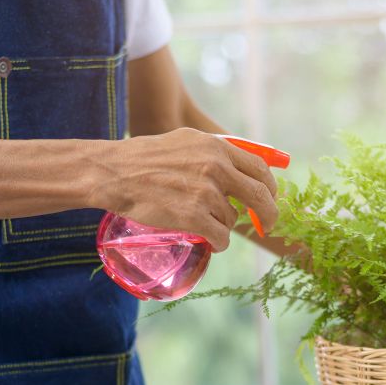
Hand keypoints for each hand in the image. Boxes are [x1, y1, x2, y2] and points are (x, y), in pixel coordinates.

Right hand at [90, 128, 277, 250]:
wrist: (114, 173)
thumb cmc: (145, 158)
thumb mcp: (185, 141)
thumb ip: (215, 152)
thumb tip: (242, 167)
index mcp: (217, 147)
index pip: (259, 168)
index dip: (271, 187)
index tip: (271, 199)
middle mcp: (216, 168)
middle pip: (260, 196)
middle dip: (268, 215)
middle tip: (267, 226)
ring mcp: (205, 193)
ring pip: (232, 220)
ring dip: (222, 226)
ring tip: (202, 223)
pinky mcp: (193, 216)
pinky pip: (220, 237)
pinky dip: (217, 243)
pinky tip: (208, 241)